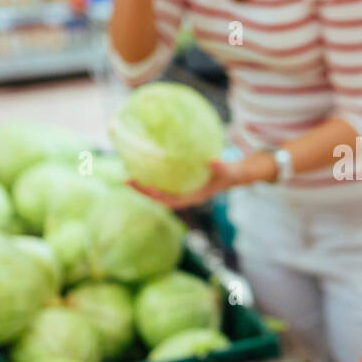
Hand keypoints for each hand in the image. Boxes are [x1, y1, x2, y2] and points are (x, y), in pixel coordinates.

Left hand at [128, 154, 276, 209]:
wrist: (236, 175)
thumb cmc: (231, 174)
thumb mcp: (228, 171)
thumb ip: (221, 167)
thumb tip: (211, 160)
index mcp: (192, 197)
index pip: (169, 201)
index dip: (154, 197)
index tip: (140, 189)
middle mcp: (184, 195)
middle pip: (159, 197)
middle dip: (143, 191)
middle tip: (126, 179)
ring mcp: (183, 189)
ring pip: (160, 190)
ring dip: (145, 183)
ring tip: (130, 171)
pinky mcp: (183, 182)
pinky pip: (166, 179)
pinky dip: (155, 173)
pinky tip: (147, 162)